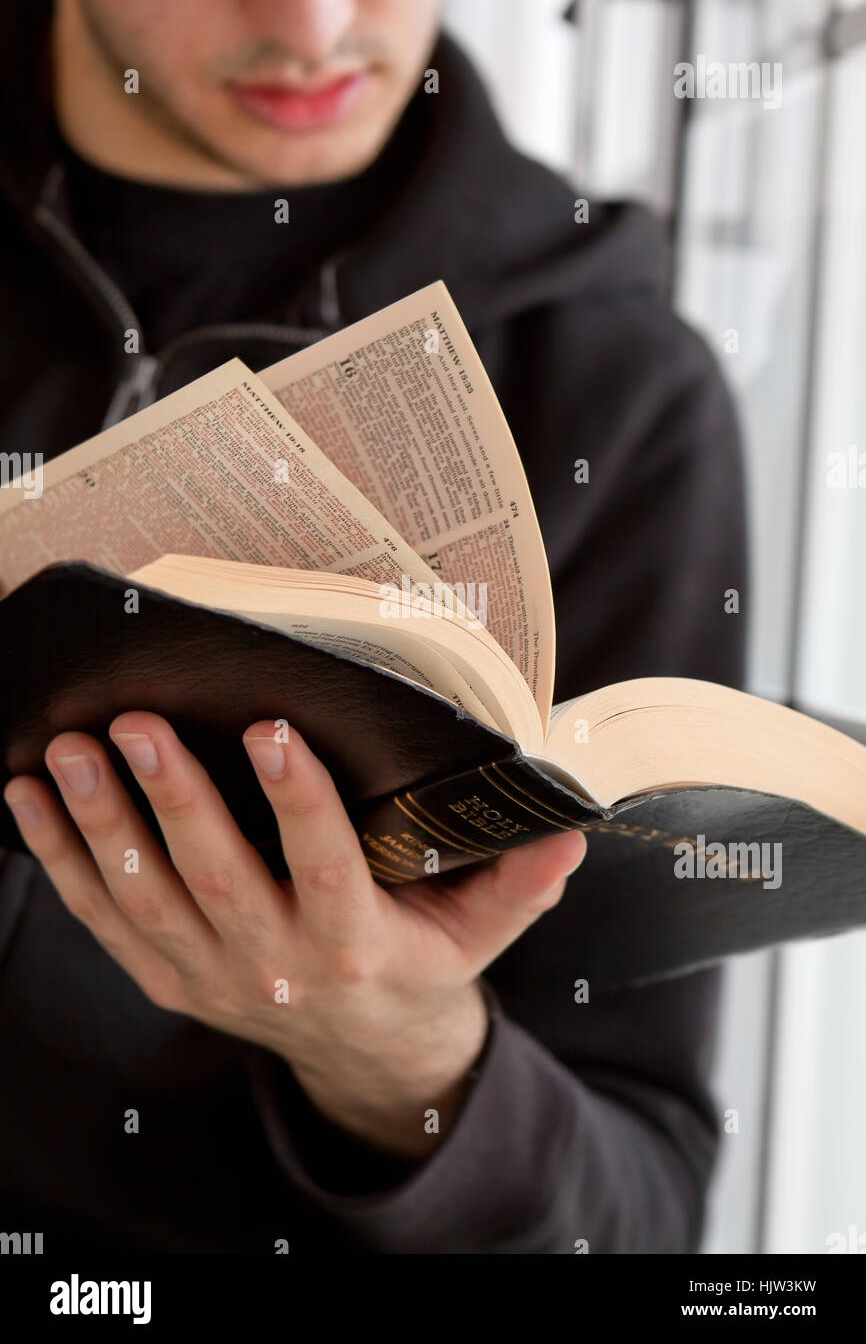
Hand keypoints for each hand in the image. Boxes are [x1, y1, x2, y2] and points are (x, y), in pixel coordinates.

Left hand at [4, 715, 586, 1158]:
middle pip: (215, 877)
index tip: (276, 729)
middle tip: (138, 725)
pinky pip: (102, 918)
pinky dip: (63, 860)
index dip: (300, 801)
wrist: (361, 1052)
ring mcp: (210, 973)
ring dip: (102, 824)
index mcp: (353, 941)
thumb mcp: (479, 930)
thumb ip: (519, 882)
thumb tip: (571, 831)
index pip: (323, 866)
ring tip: (71, 752)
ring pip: (143, 897)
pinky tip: (30, 798)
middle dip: (173, 799)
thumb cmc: (418, 964)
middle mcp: (274, 962)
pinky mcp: (164, 974)